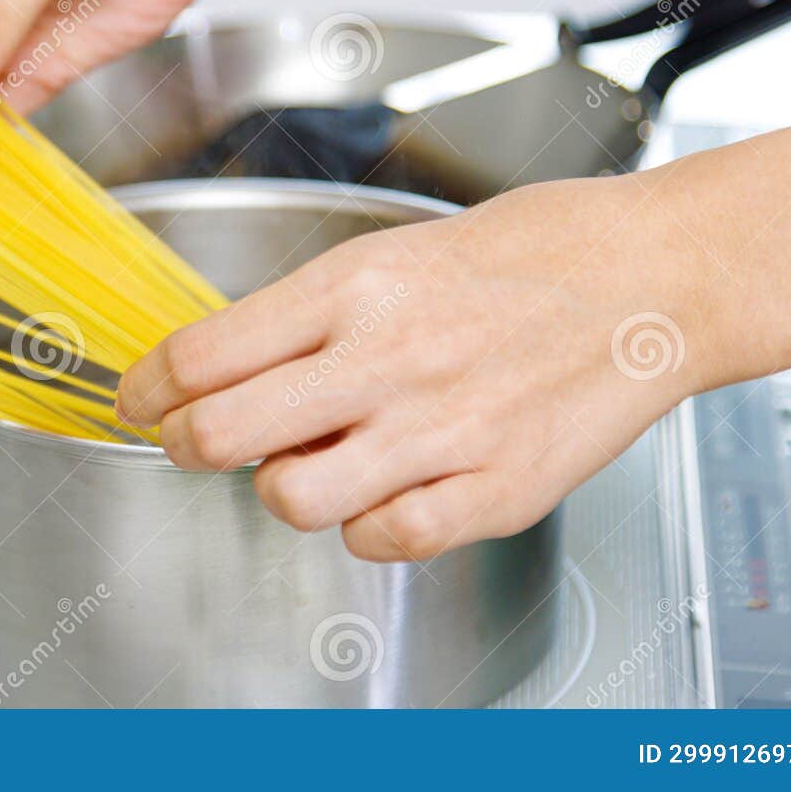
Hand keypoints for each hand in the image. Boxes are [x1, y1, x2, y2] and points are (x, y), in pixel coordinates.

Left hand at [116, 175, 712, 561]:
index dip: (147, 388)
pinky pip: (385, 540)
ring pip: (290, 500)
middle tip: (189, 440)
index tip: (139, 400)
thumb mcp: (396, 251)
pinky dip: (366, 526)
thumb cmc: (530, 255)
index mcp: (354, 286)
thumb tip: (227, 368)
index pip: (202, 353)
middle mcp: (386, 358)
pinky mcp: (496, 489)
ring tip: (306, 464)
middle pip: (221, 433)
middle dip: (183, 443)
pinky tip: (383, 491)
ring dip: (278, 488)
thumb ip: (310, 313)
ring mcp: (441, 430)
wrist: (650, 276)